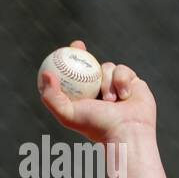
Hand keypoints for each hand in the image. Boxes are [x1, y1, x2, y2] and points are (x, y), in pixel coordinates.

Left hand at [38, 40, 155, 143]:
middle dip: (82, 53)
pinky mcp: (132, 82)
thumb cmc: (96, 125)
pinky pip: (123, 69)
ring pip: (107, 67)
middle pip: (89, 65)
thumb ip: (52, 97)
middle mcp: (97, 90)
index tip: (62, 51)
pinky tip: (124, 96)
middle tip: (77, 46)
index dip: (66, 61)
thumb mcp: (68, 114)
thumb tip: (46, 74)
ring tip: (110, 101)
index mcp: (82, 98)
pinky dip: (122, 80)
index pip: (72, 76)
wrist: (127, 131)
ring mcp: (115, 85)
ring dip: (107, 81)